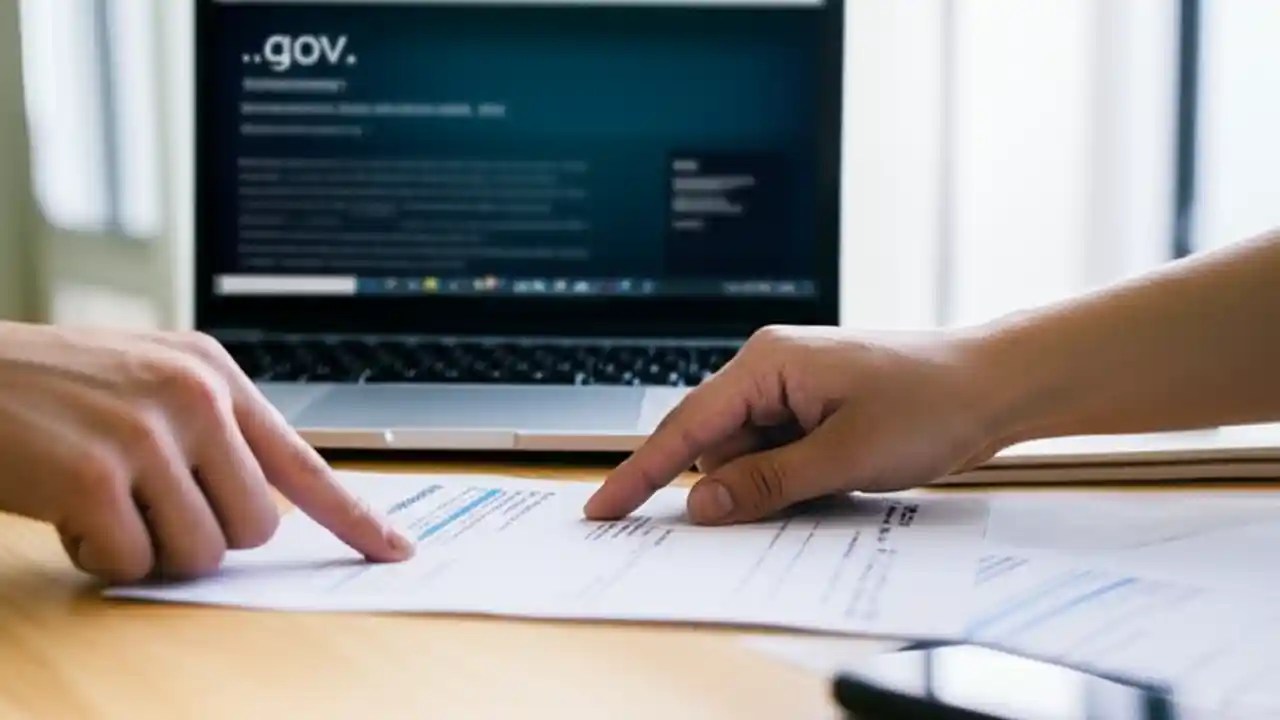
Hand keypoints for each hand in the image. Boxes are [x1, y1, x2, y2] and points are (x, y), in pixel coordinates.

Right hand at [0, 322, 413, 582]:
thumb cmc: (49, 389)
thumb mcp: (146, 379)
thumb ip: (211, 430)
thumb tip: (264, 511)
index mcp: (214, 372)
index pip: (303, 460)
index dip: (354, 515)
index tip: (395, 550)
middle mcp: (195, 396)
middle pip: (256, 528)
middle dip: (203, 535)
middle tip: (145, 504)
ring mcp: (149, 435)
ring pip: (202, 553)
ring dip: (150, 548)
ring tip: (103, 500)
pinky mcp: (97, 478)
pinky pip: (134, 564)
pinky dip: (100, 556)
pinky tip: (68, 512)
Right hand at [584, 325, 1010, 524]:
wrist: (994, 386)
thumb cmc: (929, 402)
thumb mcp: (845, 456)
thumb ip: (767, 484)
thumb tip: (701, 507)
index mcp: (767, 363)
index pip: (686, 427)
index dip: (641, 472)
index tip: (603, 508)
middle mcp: (769, 370)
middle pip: (715, 446)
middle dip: (734, 486)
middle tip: (790, 501)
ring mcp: (792, 390)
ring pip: (746, 456)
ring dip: (770, 486)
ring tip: (832, 484)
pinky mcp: (812, 410)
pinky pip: (776, 455)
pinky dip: (790, 480)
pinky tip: (831, 482)